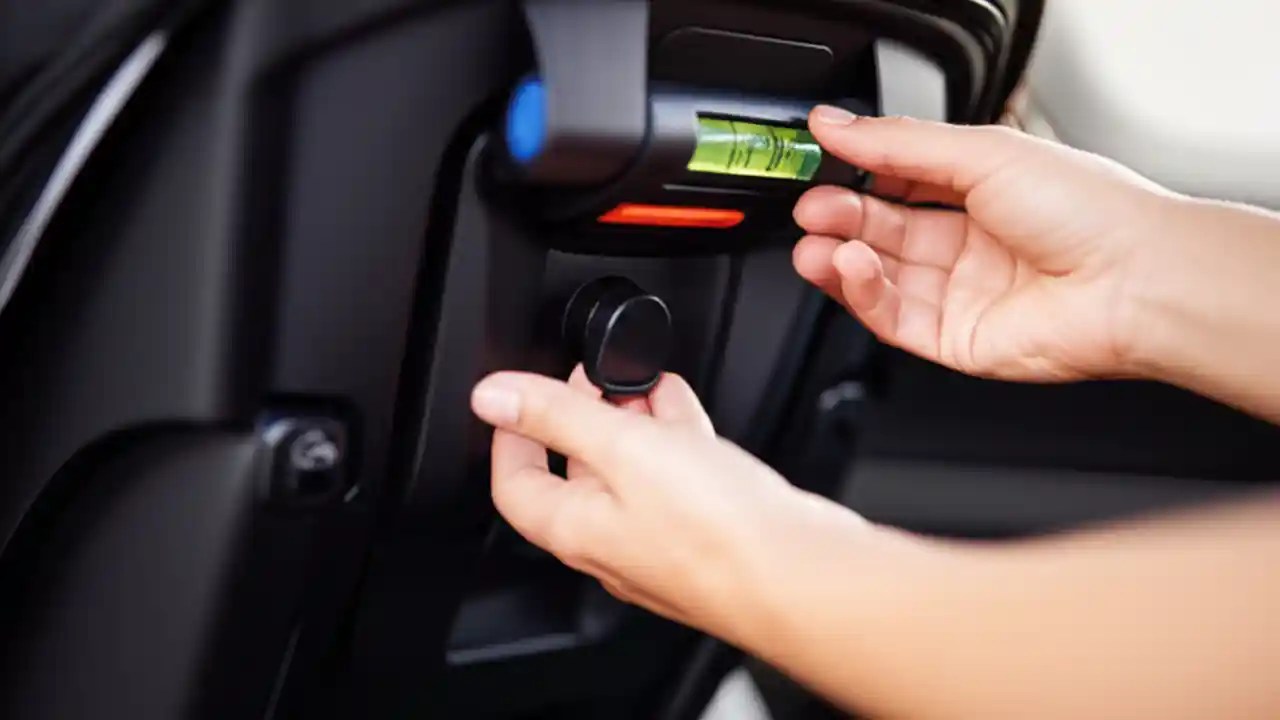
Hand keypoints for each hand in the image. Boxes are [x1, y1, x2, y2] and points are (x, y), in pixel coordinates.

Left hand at [469, 366, 853, 640]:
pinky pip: (677, 481)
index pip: (515, 484)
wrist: (801, 576)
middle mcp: (613, 545)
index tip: (517, 397)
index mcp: (575, 530)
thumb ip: (557, 415)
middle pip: (576, 475)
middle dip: (580, 417)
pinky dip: (674, 441)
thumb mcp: (623, 447)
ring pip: (633, 475)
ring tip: (641, 383)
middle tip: (592, 377)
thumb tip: (493, 396)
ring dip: (632, 424)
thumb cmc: (717, 531)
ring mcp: (662, 542)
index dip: (510, 434)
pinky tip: (683, 412)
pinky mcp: (708, 533)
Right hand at [793, 106, 1182, 380]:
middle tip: (812, 209)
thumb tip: (833, 124)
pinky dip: (864, 293)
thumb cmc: (1091, 213)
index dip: (857, 175)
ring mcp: (963, 294)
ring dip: (842, 259)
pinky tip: (852, 267)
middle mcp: (972, 243)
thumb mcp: (982, 152)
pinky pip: (894, 318)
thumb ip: (897, 144)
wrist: (1137, 283)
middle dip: (842, 218)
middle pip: (884, 229)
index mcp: (984, 189)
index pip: (901, 180)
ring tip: (817, 245)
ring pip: (881, 277)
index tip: (820, 164)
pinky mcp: (956, 340)